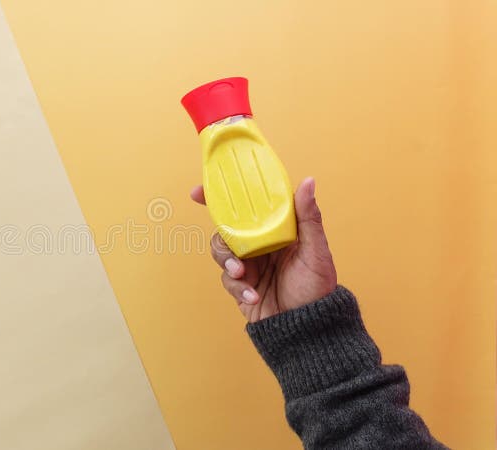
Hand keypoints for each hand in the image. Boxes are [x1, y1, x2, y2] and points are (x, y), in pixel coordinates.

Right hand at [191, 177, 336, 322]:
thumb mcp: (316, 251)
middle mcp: (260, 244)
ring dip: (227, 260)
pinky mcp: (241, 285)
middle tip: (224, 241)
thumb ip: (309, 218)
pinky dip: (238, 287)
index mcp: (276, 229)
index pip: (250, 206)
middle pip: (228, 227)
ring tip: (240, 272)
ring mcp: (249, 264)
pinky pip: (228, 279)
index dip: (226, 196)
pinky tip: (252, 295)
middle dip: (219, 232)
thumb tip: (307, 182)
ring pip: (222, 252)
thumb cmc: (318, 289)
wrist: (308, 328)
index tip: (202, 191)